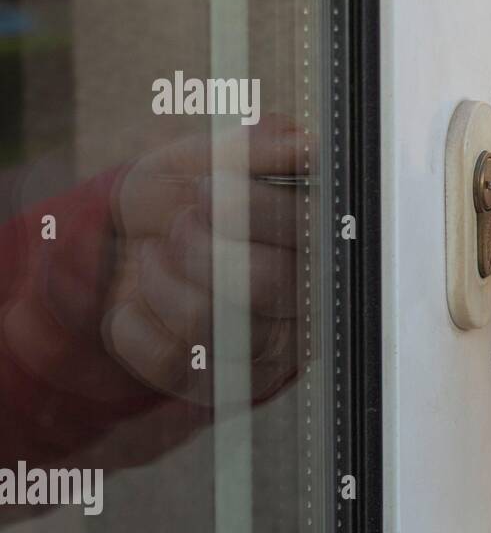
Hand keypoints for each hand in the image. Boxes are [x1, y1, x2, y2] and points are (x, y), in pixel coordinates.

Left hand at [104, 117, 303, 404]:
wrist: (130, 243)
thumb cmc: (186, 196)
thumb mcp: (216, 154)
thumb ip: (264, 148)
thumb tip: (310, 148)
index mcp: (318, 242)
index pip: (302, 231)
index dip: (245, 207)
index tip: (208, 186)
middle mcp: (306, 302)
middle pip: (263, 283)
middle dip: (199, 245)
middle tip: (179, 224)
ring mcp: (265, 351)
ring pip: (209, 322)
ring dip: (158, 279)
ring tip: (152, 257)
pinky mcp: (219, 384)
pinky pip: (167, 361)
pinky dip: (131, 322)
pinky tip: (137, 301)